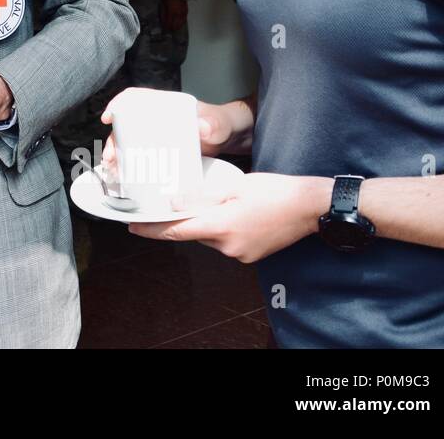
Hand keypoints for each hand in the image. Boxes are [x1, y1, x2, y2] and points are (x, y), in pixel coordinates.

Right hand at [100, 96, 230, 166]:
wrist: (233, 139)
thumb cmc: (224, 124)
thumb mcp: (220, 122)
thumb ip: (215, 123)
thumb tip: (202, 126)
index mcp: (166, 106)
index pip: (136, 99)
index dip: (118, 105)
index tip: (109, 117)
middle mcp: (157, 120)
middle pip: (127, 125)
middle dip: (113, 140)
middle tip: (110, 157)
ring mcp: (158, 137)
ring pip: (131, 143)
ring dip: (118, 156)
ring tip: (113, 170)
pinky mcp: (163, 153)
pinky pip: (142, 158)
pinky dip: (130, 166)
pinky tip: (124, 177)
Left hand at [128, 172, 331, 263]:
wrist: (311, 208)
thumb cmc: (276, 192)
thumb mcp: (235, 186)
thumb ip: (201, 197)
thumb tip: (172, 203)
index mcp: (222, 226)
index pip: (177, 232)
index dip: (152, 230)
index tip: (132, 227)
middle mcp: (229, 246)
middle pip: (194, 233)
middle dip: (185, 219)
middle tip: (177, 204)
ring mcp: (241, 254)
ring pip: (211, 237)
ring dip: (207, 223)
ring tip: (221, 203)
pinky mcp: (251, 256)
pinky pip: (227, 243)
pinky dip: (223, 229)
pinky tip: (235, 214)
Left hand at [160, 0, 187, 31]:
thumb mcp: (163, 4)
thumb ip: (163, 13)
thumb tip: (163, 21)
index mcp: (171, 12)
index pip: (169, 23)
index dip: (166, 27)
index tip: (165, 29)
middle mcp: (178, 13)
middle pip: (175, 25)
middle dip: (172, 28)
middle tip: (170, 30)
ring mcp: (183, 12)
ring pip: (181, 22)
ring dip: (178, 26)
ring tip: (175, 28)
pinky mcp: (186, 10)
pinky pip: (184, 18)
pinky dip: (182, 22)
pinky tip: (181, 23)